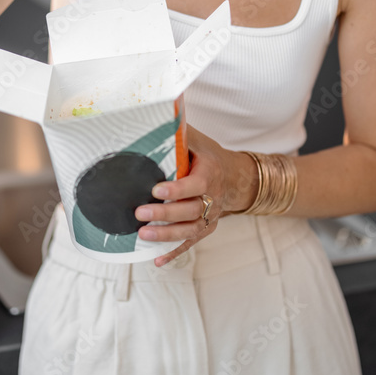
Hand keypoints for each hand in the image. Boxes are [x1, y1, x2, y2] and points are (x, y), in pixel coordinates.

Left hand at [134, 127, 257, 266]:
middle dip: (165, 214)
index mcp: (210, 174)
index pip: (194, 184)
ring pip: (190, 230)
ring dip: (166, 235)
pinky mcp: (205, 228)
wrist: (235, 177)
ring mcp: (210, 216)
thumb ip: (178, 132)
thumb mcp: (197, 139)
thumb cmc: (209, 156)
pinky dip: (174, 252)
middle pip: (190, 211)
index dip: (176, 189)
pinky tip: (157, 259)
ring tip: (143, 236)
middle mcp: (212, 198)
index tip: (156, 189)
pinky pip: (190, 243)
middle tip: (140, 213)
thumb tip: (155, 115)